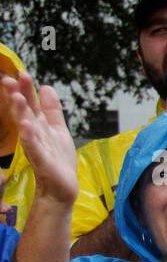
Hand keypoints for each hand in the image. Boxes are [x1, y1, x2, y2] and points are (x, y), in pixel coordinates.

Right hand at [2, 74, 76, 204]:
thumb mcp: (57, 130)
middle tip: (9, 79)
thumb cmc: (57, 160)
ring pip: (27, 127)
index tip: (21, 73)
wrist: (61, 188)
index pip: (30, 104)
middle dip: (18, 96)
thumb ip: (52, 111)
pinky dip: (30, 137)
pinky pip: (34, 147)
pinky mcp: (42, 161)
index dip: (25, 90)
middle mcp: (34, 134)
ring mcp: (36, 147)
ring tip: (16, 97)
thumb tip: (46, 86)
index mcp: (38, 126)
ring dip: (21, 112)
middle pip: (24, 112)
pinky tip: (26, 126)